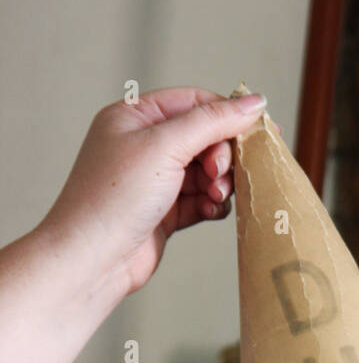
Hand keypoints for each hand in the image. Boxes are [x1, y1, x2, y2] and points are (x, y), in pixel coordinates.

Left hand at [39, 86, 279, 298]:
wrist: (93, 259)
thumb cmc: (115, 198)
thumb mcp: (165, 146)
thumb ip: (212, 121)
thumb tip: (255, 103)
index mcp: (135, 117)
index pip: (194, 102)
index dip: (229, 114)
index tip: (261, 130)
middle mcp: (144, 145)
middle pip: (205, 138)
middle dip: (222, 156)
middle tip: (220, 174)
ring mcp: (155, 180)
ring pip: (207, 172)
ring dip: (219, 184)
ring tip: (214, 196)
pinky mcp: (165, 212)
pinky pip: (201, 200)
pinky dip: (211, 205)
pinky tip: (209, 211)